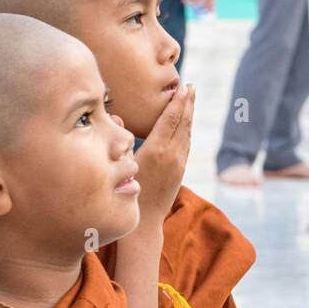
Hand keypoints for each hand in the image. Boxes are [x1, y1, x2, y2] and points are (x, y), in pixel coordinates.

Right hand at [134, 82, 194, 227]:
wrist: (144, 221)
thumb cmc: (125, 191)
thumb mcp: (123, 162)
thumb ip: (122, 139)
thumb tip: (117, 118)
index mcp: (157, 150)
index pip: (171, 119)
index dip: (178, 101)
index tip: (183, 86)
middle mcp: (172, 155)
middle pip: (184, 122)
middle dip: (188, 103)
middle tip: (191, 86)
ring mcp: (179, 163)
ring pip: (187, 133)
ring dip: (190, 115)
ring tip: (190, 99)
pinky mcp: (181, 171)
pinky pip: (186, 144)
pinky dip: (187, 130)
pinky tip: (186, 123)